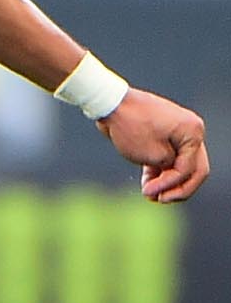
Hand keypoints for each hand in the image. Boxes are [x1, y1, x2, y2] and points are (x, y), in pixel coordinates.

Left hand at [96, 88, 208, 202]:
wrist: (109, 102)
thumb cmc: (131, 126)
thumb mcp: (153, 155)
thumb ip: (169, 170)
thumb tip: (172, 178)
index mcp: (193, 132)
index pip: (190, 169)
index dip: (172, 186)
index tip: (152, 194)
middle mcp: (190, 131)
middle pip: (191, 168)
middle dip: (175, 187)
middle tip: (160, 200)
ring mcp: (176, 132)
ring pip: (178, 164)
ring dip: (166, 182)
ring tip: (150, 196)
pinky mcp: (160, 134)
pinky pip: (165, 157)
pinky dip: (157, 172)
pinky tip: (147, 186)